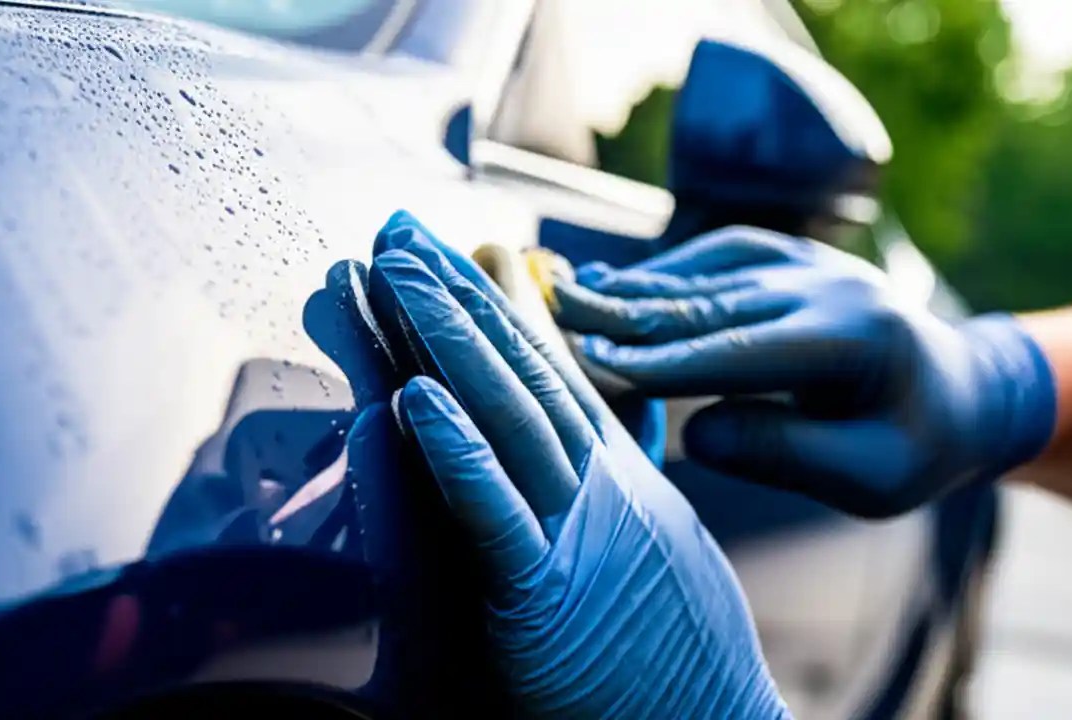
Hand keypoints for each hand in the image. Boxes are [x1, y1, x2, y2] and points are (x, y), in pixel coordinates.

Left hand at [367, 218, 787, 718]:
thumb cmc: (674, 645)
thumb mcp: (650, 537)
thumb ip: (624, 473)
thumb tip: (609, 424)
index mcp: (612, 476)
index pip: (552, 372)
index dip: (502, 304)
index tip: (462, 246)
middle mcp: (595, 487)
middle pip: (521, 372)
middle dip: (458, 294)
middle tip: (400, 228)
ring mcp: (574, 534)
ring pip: (506, 417)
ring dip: (448, 341)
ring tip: (397, 273)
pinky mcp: (542, 596)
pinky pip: (491, 514)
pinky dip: (455, 452)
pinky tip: (415, 397)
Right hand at [554, 226, 1056, 517]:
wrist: (961, 390)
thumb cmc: (914, 448)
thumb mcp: (870, 480)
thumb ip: (787, 456)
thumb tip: (697, 436)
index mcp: (853, 342)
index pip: (737, 349)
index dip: (660, 358)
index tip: (592, 362)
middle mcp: (829, 286)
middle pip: (710, 300)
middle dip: (626, 311)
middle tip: (553, 313)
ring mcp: (811, 260)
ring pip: (708, 270)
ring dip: (635, 284)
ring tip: (567, 293)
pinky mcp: (794, 254)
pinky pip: (721, 254)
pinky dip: (666, 270)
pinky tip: (620, 283)